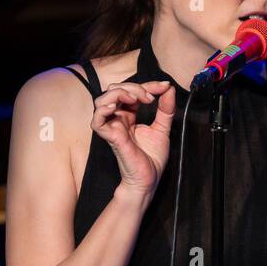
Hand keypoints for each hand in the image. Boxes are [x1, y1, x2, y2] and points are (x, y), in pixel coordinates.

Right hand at [92, 79, 175, 198]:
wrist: (148, 180)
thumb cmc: (151, 159)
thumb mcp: (162, 128)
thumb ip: (166, 109)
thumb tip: (169, 90)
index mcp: (129, 116)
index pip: (132, 91)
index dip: (147, 85)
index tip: (164, 86)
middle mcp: (118, 119)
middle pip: (115, 90)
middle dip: (133, 87)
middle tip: (150, 97)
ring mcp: (113, 128)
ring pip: (102, 100)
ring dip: (118, 93)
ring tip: (135, 99)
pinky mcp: (111, 138)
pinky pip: (97, 121)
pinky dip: (103, 110)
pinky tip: (115, 107)